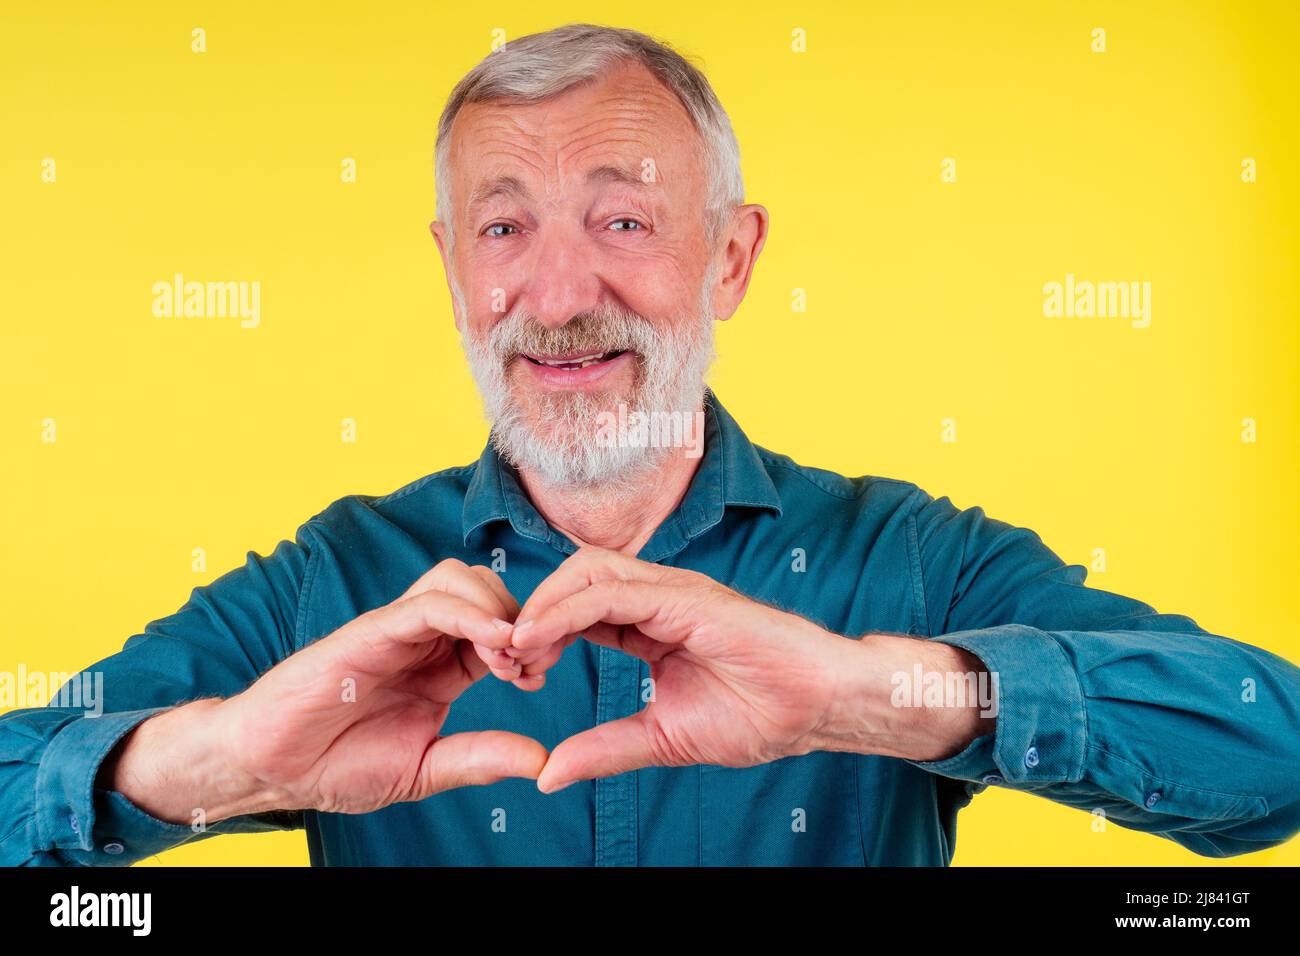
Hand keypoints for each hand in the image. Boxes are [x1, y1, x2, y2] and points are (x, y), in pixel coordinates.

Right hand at [110, 559, 548, 821]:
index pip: (498, 628)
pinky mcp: (370, 631)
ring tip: (510, 657)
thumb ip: (479, 759)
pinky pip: (428, 604)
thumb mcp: (425, 768)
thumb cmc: (339, 765)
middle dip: (520, 619)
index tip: (539, 677)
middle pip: (487, 591)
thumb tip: (542, 762)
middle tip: (529, 664)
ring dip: (497, 609)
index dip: (528, 644)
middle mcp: (422, 639)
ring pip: (461, 581)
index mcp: (440, 666)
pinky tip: (494, 642)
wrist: (273, 768)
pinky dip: (469, 613)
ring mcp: (395, 630)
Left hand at [508, 548, 991, 792]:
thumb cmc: (757, 715)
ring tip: (516, 649)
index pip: (578, 608)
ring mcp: (673, 590)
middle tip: (505, 660)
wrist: (816, 707)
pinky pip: (613, 590)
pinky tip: (542, 640)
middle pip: (574, 577)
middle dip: (533, 611)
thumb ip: (605, 749)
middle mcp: (658, 595)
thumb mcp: (661, 739)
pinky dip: (568, 609)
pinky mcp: (687, 596)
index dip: (540, 633)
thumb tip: (548, 774)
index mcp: (650, 622)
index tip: (513, 673)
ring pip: (587, 571)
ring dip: (542, 605)